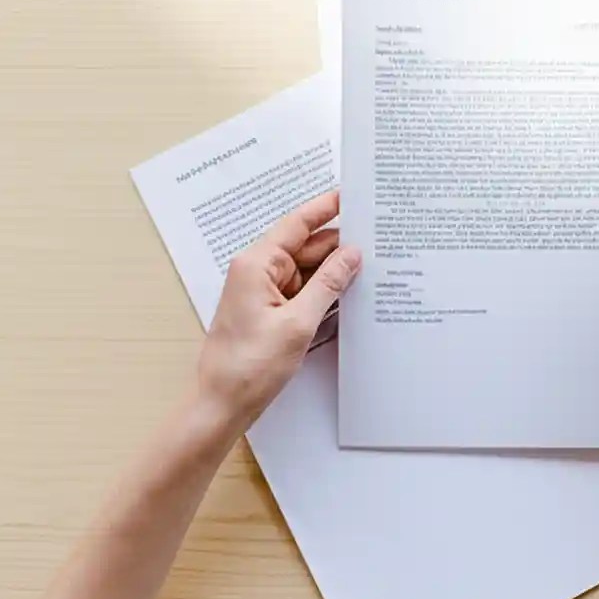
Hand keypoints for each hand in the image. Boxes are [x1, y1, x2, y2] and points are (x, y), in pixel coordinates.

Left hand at [195, 190, 360, 432]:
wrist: (222, 403)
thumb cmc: (249, 366)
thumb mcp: (299, 322)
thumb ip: (329, 284)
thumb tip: (352, 255)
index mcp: (257, 264)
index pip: (297, 224)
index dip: (326, 208)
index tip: (352, 195)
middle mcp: (258, 271)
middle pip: (305, 246)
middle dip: (338, 244)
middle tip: (376, 239)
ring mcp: (263, 292)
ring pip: (306, 270)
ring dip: (333, 271)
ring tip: (371, 265)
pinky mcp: (269, 311)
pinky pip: (301, 291)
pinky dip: (324, 291)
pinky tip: (349, 292)